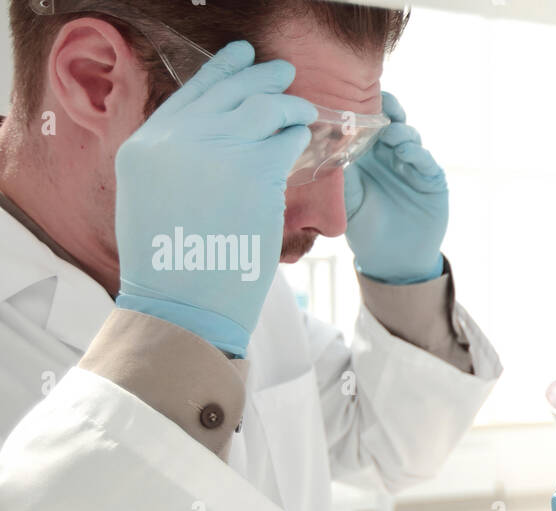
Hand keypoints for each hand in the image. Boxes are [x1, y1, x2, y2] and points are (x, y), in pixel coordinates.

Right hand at [115, 41, 314, 357]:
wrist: (184, 302)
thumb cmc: (174, 264)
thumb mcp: (151, 198)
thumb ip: (175, 159)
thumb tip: (213, 133)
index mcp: (146, 146)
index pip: (191, 93)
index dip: (221, 71)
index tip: (241, 56)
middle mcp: (177, 140)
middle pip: (229, 90)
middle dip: (260, 76)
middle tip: (284, 72)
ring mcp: (217, 152)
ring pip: (262, 107)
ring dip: (287, 105)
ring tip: (303, 110)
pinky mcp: (254, 172)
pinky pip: (284, 139)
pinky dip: (296, 135)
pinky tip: (301, 138)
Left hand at [344, 92, 449, 283]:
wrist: (391, 260)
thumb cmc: (365, 228)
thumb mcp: (346, 199)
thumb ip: (340, 172)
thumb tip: (325, 143)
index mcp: (368, 154)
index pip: (368, 122)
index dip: (364, 108)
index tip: (353, 97)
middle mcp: (391, 154)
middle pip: (392, 121)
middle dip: (387, 110)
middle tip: (379, 103)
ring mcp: (412, 165)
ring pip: (409, 137)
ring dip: (400, 131)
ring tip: (390, 131)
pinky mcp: (431, 180)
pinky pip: (425, 161)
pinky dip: (416, 153)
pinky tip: (405, 151)